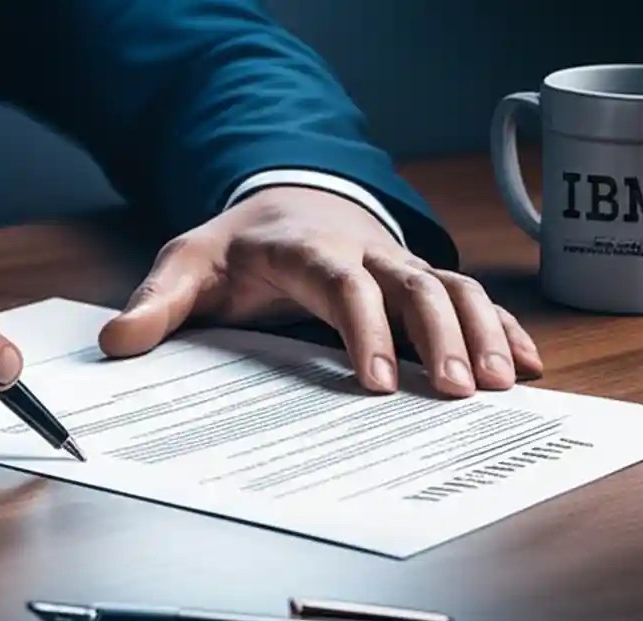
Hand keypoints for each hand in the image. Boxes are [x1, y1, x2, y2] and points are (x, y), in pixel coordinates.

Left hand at [100, 186, 541, 395]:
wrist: (275, 205)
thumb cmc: (231, 249)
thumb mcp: (184, 266)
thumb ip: (156, 303)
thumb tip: (116, 342)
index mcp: (303, 248)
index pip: (340, 283)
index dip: (362, 328)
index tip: (375, 384)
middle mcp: (360, 251)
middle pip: (412, 284)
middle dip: (440, 335)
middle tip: (456, 392)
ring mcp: (394, 263)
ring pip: (451, 287)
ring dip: (481, 332)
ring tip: (502, 385)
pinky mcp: (413, 279)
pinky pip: (466, 296)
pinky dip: (501, 326)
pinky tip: (527, 363)